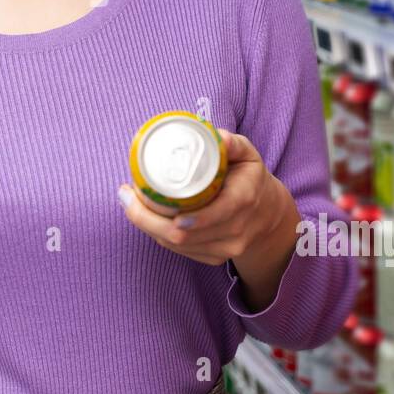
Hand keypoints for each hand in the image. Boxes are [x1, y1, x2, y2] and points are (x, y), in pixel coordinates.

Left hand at [117, 128, 295, 268]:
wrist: (268, 214)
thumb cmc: (251, 178)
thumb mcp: (247, 154)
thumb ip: (231, 143)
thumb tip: (215, 135)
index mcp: (243, 201)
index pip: (210, 215)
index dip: (179, 214)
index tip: (152, 199)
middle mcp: (235, 231)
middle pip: (183, 236)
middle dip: (147, 219)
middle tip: (125, 195)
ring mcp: (225, 249)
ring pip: (176, 245)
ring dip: (148, 226)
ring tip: (129, 202)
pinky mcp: (214, 258)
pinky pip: (180, 251)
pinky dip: (158, 235)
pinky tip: (145, 218)